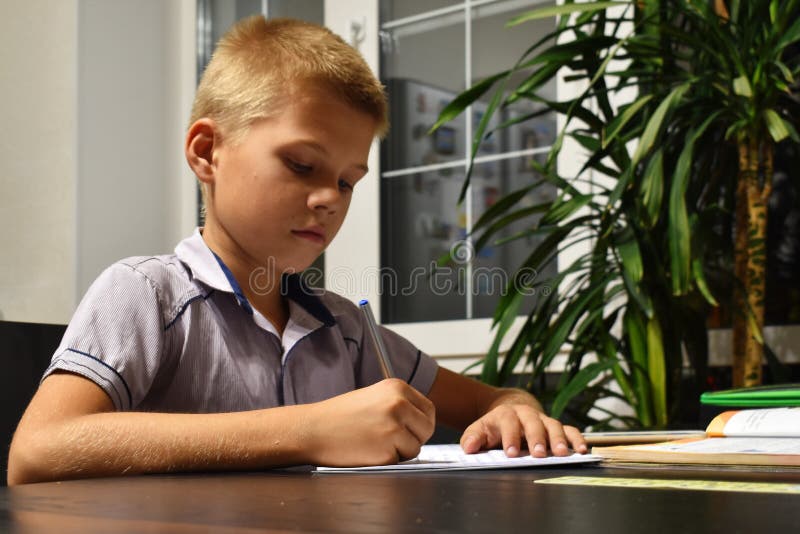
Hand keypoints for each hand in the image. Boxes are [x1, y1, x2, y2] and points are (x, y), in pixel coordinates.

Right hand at [306, 379, 435, 466]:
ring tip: (375, 442)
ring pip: (416, 447)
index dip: (420, 423)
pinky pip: (400, 460)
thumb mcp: (374, 397)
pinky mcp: (387, 450)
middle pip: (427, 429)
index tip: (410, 429)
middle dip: (414, 438)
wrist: (313, 429)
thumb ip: (400, 405)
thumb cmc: (339, 416)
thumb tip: (422, 422)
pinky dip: (387, 460)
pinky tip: (368, 450)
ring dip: (400, 450)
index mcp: (397, 387)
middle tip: (392, 439)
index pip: (428, 410)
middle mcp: (399, 404)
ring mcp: (394, 427)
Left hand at [459, 404, 586, 457]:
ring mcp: (543, 419)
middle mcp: (527, 414)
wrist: (511, 408)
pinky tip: (582, 450)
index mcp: (506, 414)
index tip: (511, 453)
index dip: (510, 436)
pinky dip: (576, 438)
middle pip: (533, 422)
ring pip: (553, 425)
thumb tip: (468, 448)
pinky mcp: (556, 426)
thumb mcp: (480, 429)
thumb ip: (473, 437)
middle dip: (536, 438)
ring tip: (562, 454)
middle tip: (538, 454)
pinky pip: (569, 429)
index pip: (508, 422)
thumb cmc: (495, 426)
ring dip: (558, 439)